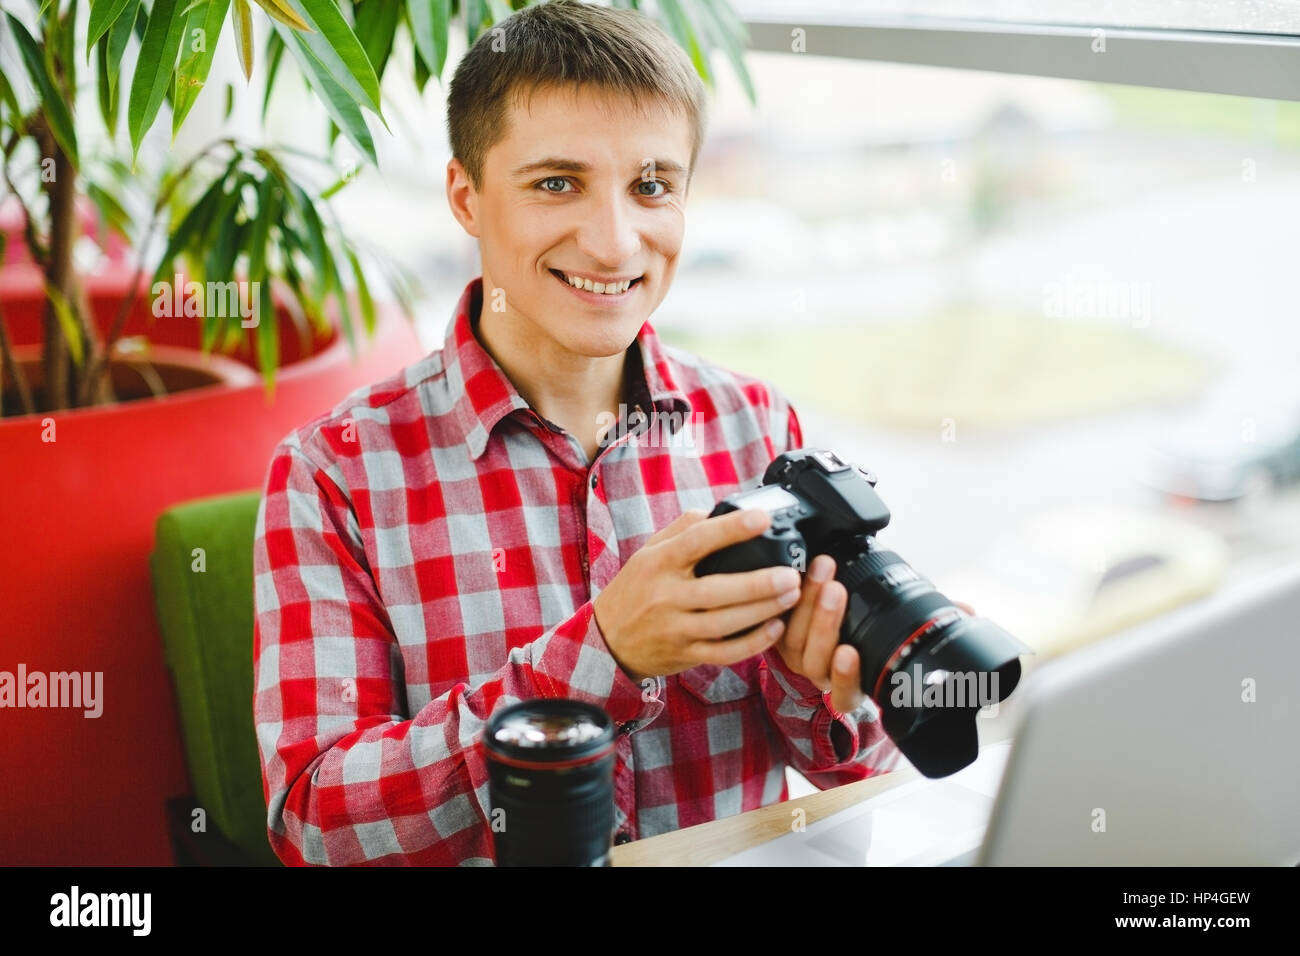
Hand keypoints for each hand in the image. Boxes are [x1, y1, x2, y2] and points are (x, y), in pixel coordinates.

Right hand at [592, 508, 802, 681]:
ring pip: (724, 623)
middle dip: (758, 583)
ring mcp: (676, 628)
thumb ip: (682, 529)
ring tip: (793, 595)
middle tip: (791, 574)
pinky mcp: (686, 654)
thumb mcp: (649, 552)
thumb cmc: (636, 589)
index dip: (730, 529)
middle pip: (716, 590)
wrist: (608, 640)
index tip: (762, 518)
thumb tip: (717, 511)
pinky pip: (724, 652)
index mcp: (658, 563)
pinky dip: (752, 643)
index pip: (696, 541)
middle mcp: (666, 596)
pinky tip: (775, 628)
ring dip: (762, 611)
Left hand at [773, 557, 980, 715]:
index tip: (850, 652)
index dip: (846, 676)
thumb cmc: (870, 628)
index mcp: (851, 684)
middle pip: (815, 657)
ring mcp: (796, 655)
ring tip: (823, 569)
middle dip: (826, 621)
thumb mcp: (899, 626)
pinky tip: (799, 573)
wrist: (829, 613)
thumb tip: (966, 611)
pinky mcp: (776, 633)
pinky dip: (789, 595)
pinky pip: (777, 619)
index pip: (845, 694)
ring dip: (808, 601)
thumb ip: (932, 621)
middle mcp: (821, 674)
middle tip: (837, 589)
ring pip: (794, 636)